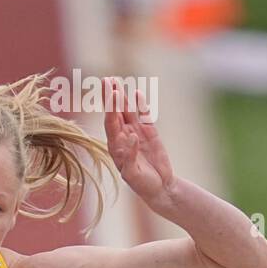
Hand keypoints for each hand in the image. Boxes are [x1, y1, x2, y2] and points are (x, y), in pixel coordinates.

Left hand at [103, 78, 175, 209]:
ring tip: (117, 82)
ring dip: (122, 98)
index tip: (110, 94)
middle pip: (116, 114)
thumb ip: (130, 157)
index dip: (110, 108)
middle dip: (111, 98)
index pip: (111, 124)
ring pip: (128, 112)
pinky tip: (137, 93)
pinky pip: (144, 116)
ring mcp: (137, 134)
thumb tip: (131, 136)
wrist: (160, 187)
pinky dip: (140, 105)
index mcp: (116, 147)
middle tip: (106, 80)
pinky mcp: (150, 133)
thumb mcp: (133, 174)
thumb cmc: (142, 184)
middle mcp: (124, 138)